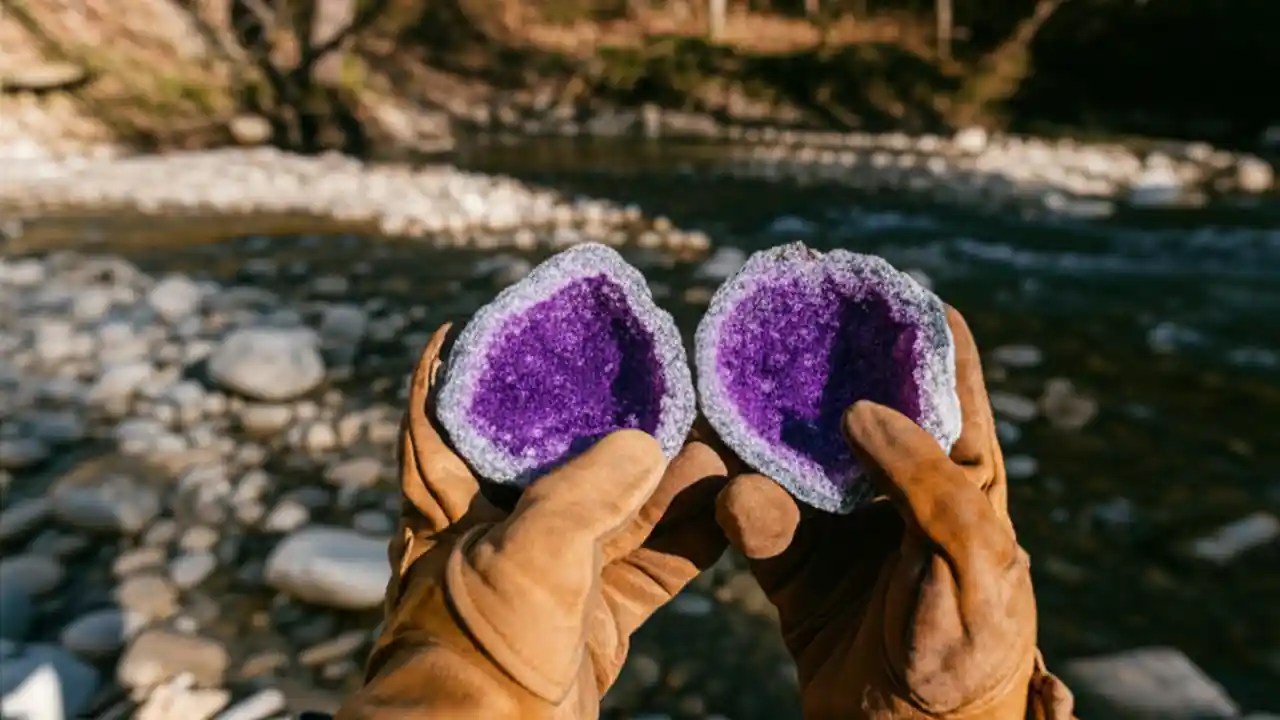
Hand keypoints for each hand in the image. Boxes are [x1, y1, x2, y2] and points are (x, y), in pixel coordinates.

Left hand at [338, 325, 729, 718]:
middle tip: (645, 373)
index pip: (440, 416)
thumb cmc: (476, 654)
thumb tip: (649, 446)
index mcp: (450, 506)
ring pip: (611, 512)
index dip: (456, 368)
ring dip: (660, 483)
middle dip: (598, 419)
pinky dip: (684, 540)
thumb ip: (586, 493)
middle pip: (549, 456)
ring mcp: (547, 578)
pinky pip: (646, 567)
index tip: (482, 323)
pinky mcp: (590, 620)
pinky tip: (725, 507)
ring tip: (711, 442)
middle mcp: (495, 534)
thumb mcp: (526, 557)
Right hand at [715, 308, 1074, 718]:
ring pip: (792, 457)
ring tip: (730, 401)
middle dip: (821, 361)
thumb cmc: (966, 655)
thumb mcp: (975, 568)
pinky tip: (726, 492)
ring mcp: (843, 527)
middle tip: (780, 312)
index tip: (874, 281)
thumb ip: (930, 486)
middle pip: (857, 403)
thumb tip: (864, 411)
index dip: (916, 326)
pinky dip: (737, 506)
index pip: (947, 380)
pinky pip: (757, 521)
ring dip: (761, 434)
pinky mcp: (797, 568)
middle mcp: (898, 490)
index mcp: (963, 478)